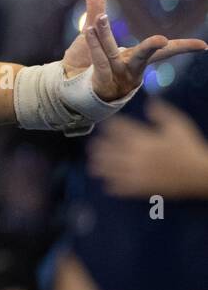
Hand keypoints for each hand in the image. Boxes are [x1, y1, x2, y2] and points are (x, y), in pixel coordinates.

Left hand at [60, 0, 206, 99]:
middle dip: (153, 47)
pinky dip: (93, 45)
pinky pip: (98, 61)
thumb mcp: (93, 33)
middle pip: (144, 56)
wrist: (66, 85)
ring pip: (111, 53)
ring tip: (100, 18)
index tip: (203, 46)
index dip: (182, 47)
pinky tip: (88, 29)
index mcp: (134, 56)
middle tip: (162, 40)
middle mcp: (129, 67)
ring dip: (105, 35)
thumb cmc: (86, 60)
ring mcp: (116, 76)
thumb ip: (95, 9)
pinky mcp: (101, 82)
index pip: (162, 51)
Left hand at [87, 99, 207, 197]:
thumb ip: (162, 112)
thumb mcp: (178, 125)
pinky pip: (123, 187)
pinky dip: (114, 186)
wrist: (201, 174)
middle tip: (92, 146)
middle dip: (100, 147)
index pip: (119, 130)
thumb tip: (149, 101)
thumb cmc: (189, 148)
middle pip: (111, 150)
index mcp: (143, 139)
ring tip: (93, 165)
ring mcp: (137, 172)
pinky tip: (107, 185)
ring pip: (113, 169)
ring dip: (101, 167)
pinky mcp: (143, 187)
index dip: (109, 127)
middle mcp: (136, 155)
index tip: (103, 126)